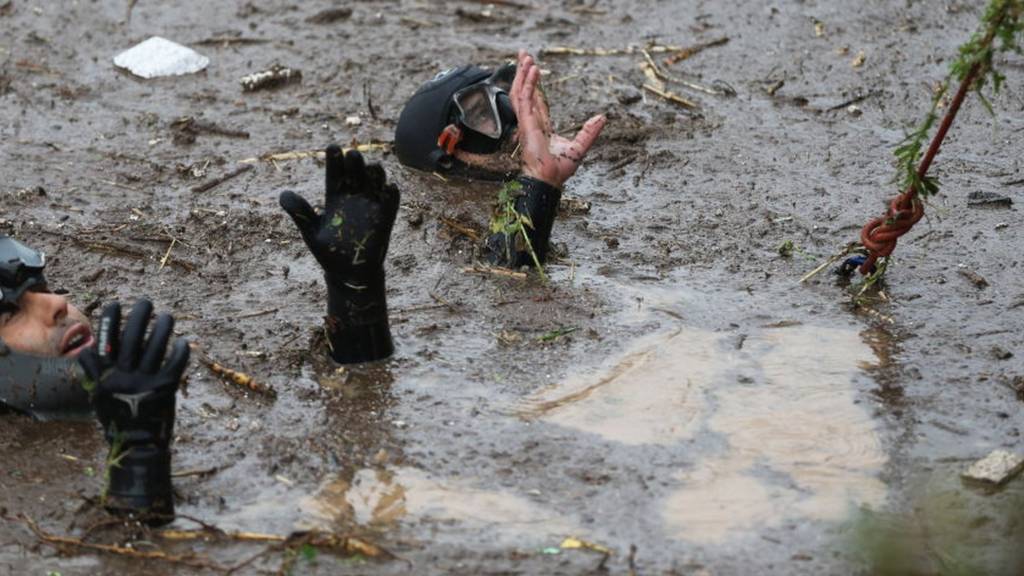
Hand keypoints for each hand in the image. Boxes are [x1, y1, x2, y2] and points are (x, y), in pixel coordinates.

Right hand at [78, 299, 188, 523]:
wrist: (136, 446)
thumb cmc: (117, 418)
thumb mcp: (98, 396)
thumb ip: (92, 373)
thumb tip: (85, 350)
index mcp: (106, 375)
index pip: (106, 341)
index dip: (110, 321)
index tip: (115, 303)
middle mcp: (124, 376)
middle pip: (132, 337)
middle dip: (139, 316)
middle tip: (146, 302)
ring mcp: (145, 381)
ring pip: (155, 346)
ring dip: (162, 328)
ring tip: (167, 316)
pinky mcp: (166, 389)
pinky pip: (175, 363)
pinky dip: (180, 350)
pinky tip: (183, 341)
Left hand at [279, 145, 399, 280]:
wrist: (348, 274)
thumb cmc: (328, 252)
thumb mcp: (310, 232)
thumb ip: (300, 213)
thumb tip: (283, 194)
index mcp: (335, 197)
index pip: (335, 174)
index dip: (335, 161)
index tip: (333, 148)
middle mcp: (354, 197)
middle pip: (356, 174)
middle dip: (355, 164)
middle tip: (352, 154)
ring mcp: (371, 208)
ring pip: (375, 184)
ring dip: (376, 175)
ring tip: (373, 167)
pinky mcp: (384, 221)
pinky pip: (390, 206)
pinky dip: (391, 196)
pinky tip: (391, 188)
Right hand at [510, 50, 605, 188]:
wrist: (548, 180)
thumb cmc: (559, 171)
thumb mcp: (579, 148)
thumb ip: (589, 132)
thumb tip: (602, 117)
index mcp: (541, 127)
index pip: (536, 101)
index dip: (535, 84)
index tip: (534, 69)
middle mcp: (531, 122)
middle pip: (525, 91)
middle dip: (523, 72)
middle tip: (523, 54)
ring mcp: (526, 122)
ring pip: (521, 91)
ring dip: (522, 73)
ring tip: (525, 56)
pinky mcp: (525, 123)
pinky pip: (525, 99)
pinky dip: (528, 83)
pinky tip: (532, 70)